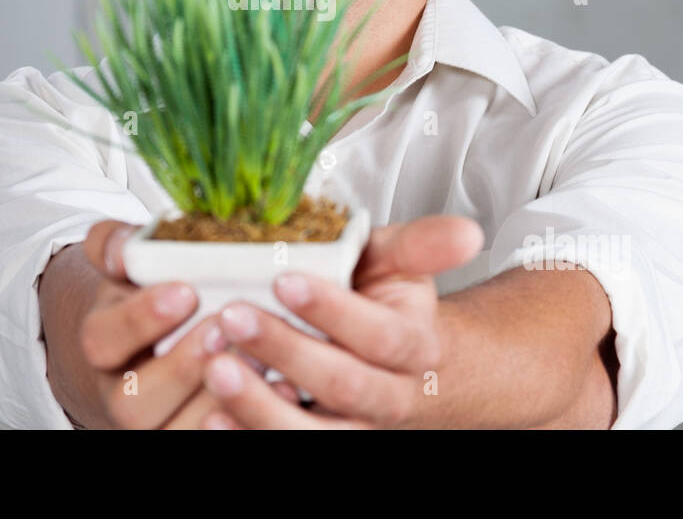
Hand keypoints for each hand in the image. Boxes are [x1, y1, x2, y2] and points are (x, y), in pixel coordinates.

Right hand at [39, 220, 301, 428]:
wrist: (159, 336)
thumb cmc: (150, 290)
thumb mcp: (128, 261)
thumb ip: (115, 244)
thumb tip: (122, 250)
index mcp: (104, 343)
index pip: (102, 339)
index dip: (140, 319)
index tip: (186, 291)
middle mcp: (122, 392)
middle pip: (131, 400)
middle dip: (179, 367)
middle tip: (222, 328)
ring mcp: (155, 422)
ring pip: (170, 430)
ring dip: (215, 398)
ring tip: (257, 358)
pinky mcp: (189, 431)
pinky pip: (216, 437)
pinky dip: (246, 420)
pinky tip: (287, 390)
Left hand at [198, 215, 483, 427]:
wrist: (399, 363)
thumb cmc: (387, 303)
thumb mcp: (402, 263)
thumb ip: (424, 244)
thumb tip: (469, 233)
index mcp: (414, 347)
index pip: (380, 335)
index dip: (334, 311)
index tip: (285, 279)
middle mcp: (388, 397)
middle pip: (344, 385)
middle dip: (286, 351)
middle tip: (234, 316)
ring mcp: (354, 428)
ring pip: (316, 434)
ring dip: (261, 406)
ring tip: (217, 369)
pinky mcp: (321, 441)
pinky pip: (289, 450)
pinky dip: (249, 436)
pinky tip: (213, 419)